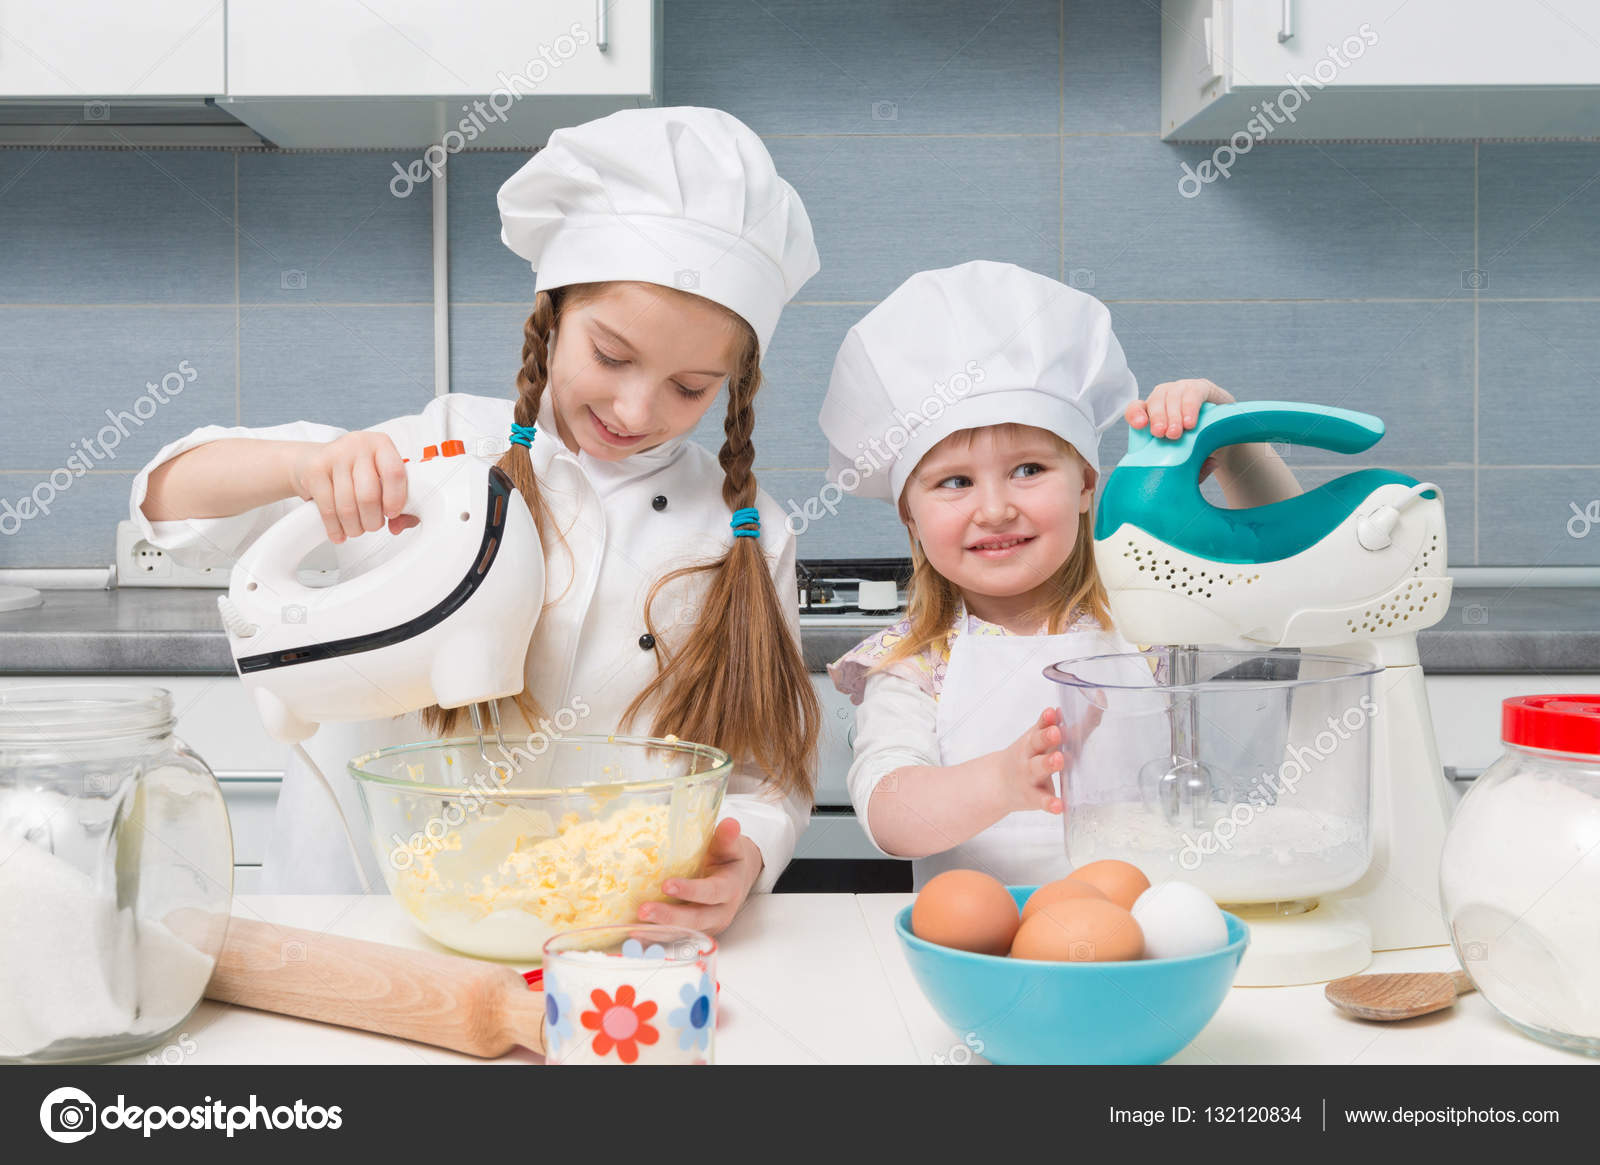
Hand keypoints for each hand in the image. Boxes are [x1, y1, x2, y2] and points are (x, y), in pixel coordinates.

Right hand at [288, 431, 418, 542]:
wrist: (315, 459)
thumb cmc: (356, 471)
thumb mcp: (381, 478)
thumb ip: (399, 502)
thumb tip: (398, 526)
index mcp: (381, 444)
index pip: (394, 473)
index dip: (396, 500)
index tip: (392, 514)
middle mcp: (358, 445)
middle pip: (369, 495)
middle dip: (373, 521)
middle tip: (372, 525)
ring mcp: (334, 455)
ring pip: (347, 506)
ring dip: (354, 527)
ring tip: (356, 529)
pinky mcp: (314, 470)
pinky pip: (327, 508)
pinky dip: (335, 527)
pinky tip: (339, 533)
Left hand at [639, 817, 761, 936]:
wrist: (737, 880)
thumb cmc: (728, 861)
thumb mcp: (731, 848)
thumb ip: (727, 838)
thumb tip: (731, 823)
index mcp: (729, 890)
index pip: (711, 892)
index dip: (690, 891)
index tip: (667, 885)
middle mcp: (719, 913)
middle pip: (695, 920)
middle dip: (669, 917)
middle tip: (644, 910)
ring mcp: (707, 927)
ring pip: (683, 934)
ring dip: (658, 933)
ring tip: (634, 929)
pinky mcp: (695, 934)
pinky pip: (674, 939)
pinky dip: (654, 941)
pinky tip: (635, 938)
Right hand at [995, 707, 1067, 814]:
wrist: (997, 782)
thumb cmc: (1028, 757)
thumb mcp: (1040, 739)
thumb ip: (1065, 725)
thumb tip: (1095, 699)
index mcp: (1035, 737)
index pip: (1043, 724)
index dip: (1048, 718)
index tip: (1055, 711)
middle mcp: (1030, 754)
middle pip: (1036, 743)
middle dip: (1045, 737)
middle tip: (1055, 732)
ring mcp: (1030, 775)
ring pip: (1037, 768)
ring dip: (1048, 763)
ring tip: (1059, 759)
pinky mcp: (1032, 796)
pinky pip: (1041, 800)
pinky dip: (1050, 802)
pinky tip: (1059, 806)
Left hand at [1125, 378, 1236, 480]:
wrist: (1229, 440)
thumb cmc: (1199, 453)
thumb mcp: (1187, 464)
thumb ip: (1184, 471)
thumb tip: (1182, 474)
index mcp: (1152, 415)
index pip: (1136, 409)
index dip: (1135, 414)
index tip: (1140, 426)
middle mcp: (1165, 399)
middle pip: (1154, 401)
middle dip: (1157, 418)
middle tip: (1163, 436)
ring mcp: (1182, 391)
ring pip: (1172, 395)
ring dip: (1173, 414)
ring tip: (1177, 433)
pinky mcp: (1202, 388)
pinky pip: (1193, 391)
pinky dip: (1190, 406)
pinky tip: (1191, 422)